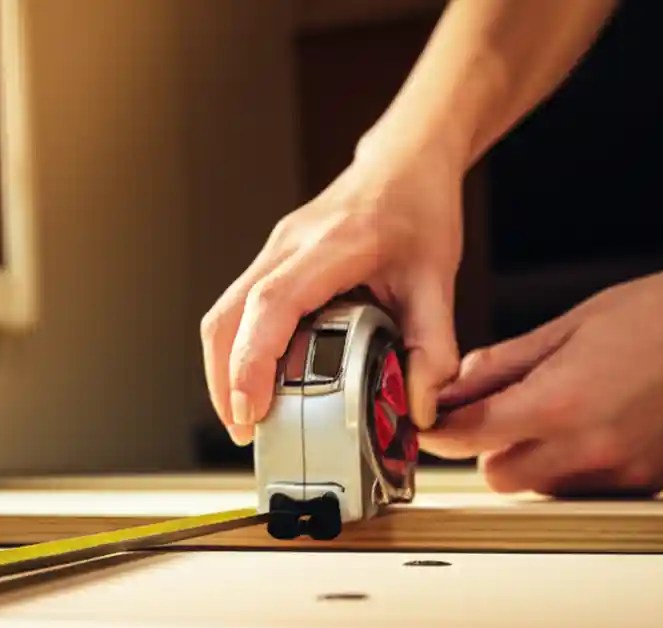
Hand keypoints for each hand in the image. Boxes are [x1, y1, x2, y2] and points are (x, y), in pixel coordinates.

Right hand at [200, 133, 465, 445]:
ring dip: (225, 369)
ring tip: (249, 417)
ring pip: (223, 314)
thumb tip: (419, 409)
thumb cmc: (418, 209)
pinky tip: (259, 382)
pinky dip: (238, 351)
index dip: (252, 361)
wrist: (404, 162)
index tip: (250, 409)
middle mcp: (289, 245)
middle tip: (245, 431)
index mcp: (333, 245)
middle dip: (225, 380)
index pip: (272, 304)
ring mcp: (272, 251)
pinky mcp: (269, 261)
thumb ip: (433, 347)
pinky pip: (236, 309)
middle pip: (227, 316)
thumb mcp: (439, 280)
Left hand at [420, 242, 662, 496]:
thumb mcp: (566, 326)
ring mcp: (623, 472)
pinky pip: (586, 491)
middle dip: (488, 448)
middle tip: (502, 413)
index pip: (471, 437)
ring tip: (562, 413)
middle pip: (498, 477)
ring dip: (534, 462)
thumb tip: (457, 384)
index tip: (429, 427)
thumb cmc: (660, 313)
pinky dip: (575, 470)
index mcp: (560, 401)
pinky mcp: (650, 484)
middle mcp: (591, 447)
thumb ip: (504, 364)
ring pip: (542, 489)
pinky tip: (597, 428)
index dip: (441, 432)